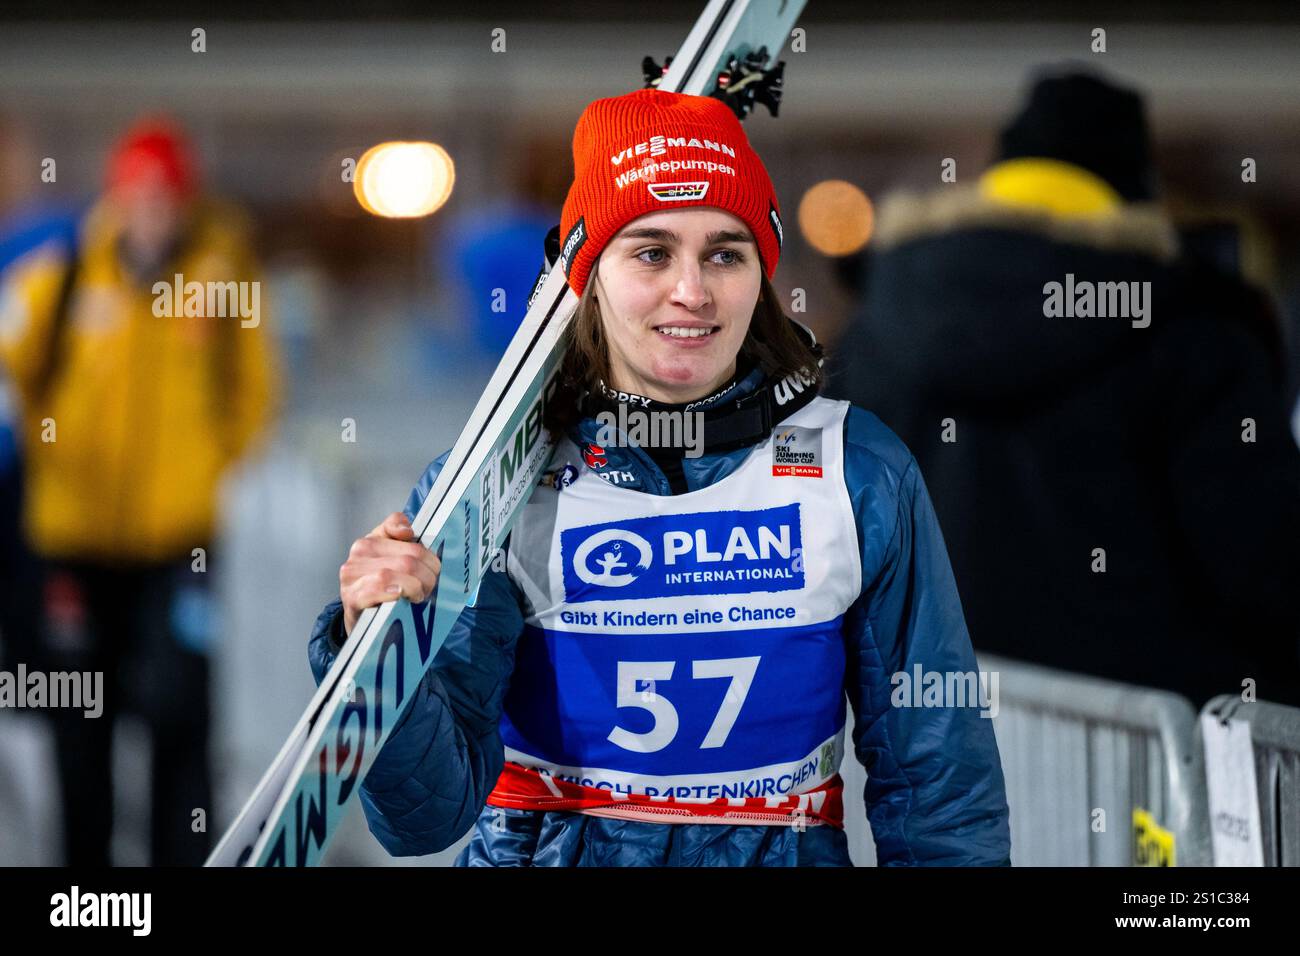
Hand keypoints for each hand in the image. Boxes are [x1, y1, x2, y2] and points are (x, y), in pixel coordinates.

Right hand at [339, 512, 440, 636]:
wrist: (361, 620)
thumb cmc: (380, 589)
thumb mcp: (390, 561)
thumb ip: (400, 540)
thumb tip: (406, 530)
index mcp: (371, 540)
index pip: (396, 525)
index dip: (415, 539)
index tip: (426, 557)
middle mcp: (359, 553)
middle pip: (408, 558)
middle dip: (427, 575)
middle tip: (429, 586)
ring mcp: (352, 575)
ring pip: (393, 573)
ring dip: (414, 587)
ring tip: (418, 595)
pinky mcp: (352, 597)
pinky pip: (376, 588)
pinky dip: (394, 592)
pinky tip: (401, 596)